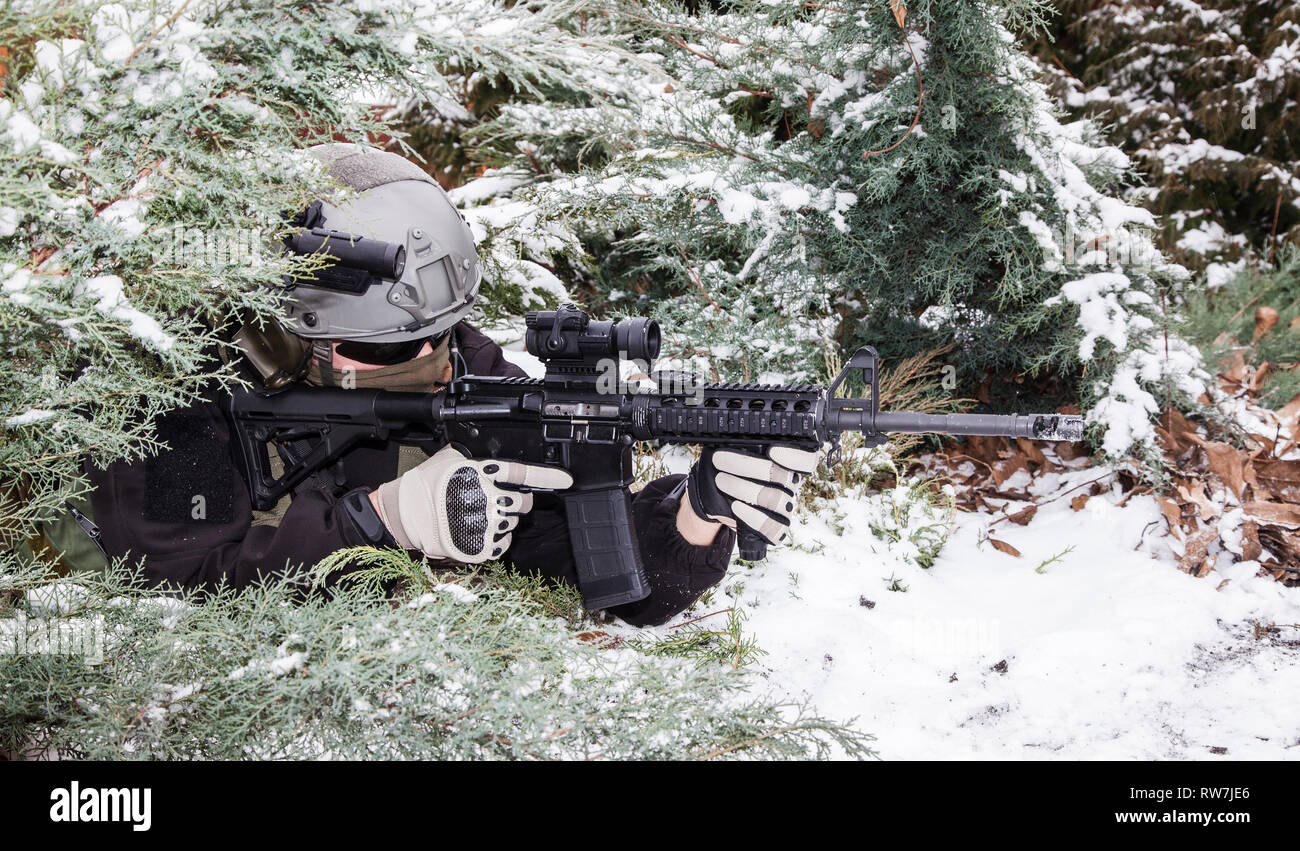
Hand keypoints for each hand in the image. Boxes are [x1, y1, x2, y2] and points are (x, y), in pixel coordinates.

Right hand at [373, 445, 572, 561]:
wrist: (404, 515)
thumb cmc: (425, 484)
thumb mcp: (449, 457)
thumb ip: (475, 455)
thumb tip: (486, 449)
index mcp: (483, 474)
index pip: (524, 473)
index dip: (548, 476)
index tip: (566, 480)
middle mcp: (488, 499)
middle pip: (524, 503)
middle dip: (517, 501)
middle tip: (494, 500)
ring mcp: (485, 524)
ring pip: (513, 523)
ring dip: (502, 519)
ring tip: (477, 515)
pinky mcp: (481, 547)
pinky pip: (503, 543)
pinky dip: (495, 538)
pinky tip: (477, 530)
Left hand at [684, 445, 820, 544]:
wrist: (713, 500)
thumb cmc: (724, 471)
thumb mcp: (728, 452)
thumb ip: (738, 444)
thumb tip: (733, 436)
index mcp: (785, 463)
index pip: (806, 459)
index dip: (795, 455)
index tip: (772, 450)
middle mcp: (790, 485)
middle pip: (782, 476)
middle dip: (748, 465)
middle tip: (719, 459)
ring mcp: (785, 508)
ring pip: (775, 499)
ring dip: (744, 488)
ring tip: (721, 480)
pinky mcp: (777, 529)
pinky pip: (772, 527)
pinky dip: (753, 516)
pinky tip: (736, 506)